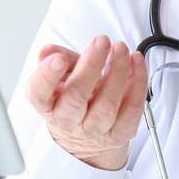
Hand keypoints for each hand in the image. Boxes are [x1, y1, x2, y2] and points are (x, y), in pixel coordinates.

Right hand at [24, 35, 147, 170]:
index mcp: (48, 105)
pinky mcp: (120, 133)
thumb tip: (48, 51)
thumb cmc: (73, 99)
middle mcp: (68, 121)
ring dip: (117, 71)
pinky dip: (138, 82)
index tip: (59, 58)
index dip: (47, 76)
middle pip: (77, 96)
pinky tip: (136, 62)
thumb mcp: (61, 75)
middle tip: (101, 41)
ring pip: (107, 103)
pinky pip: (132, 109)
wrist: (86, 136)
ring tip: (120, 49)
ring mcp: (94, 130)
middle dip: (91, 65)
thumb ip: (55, 58)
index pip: (40, 93)